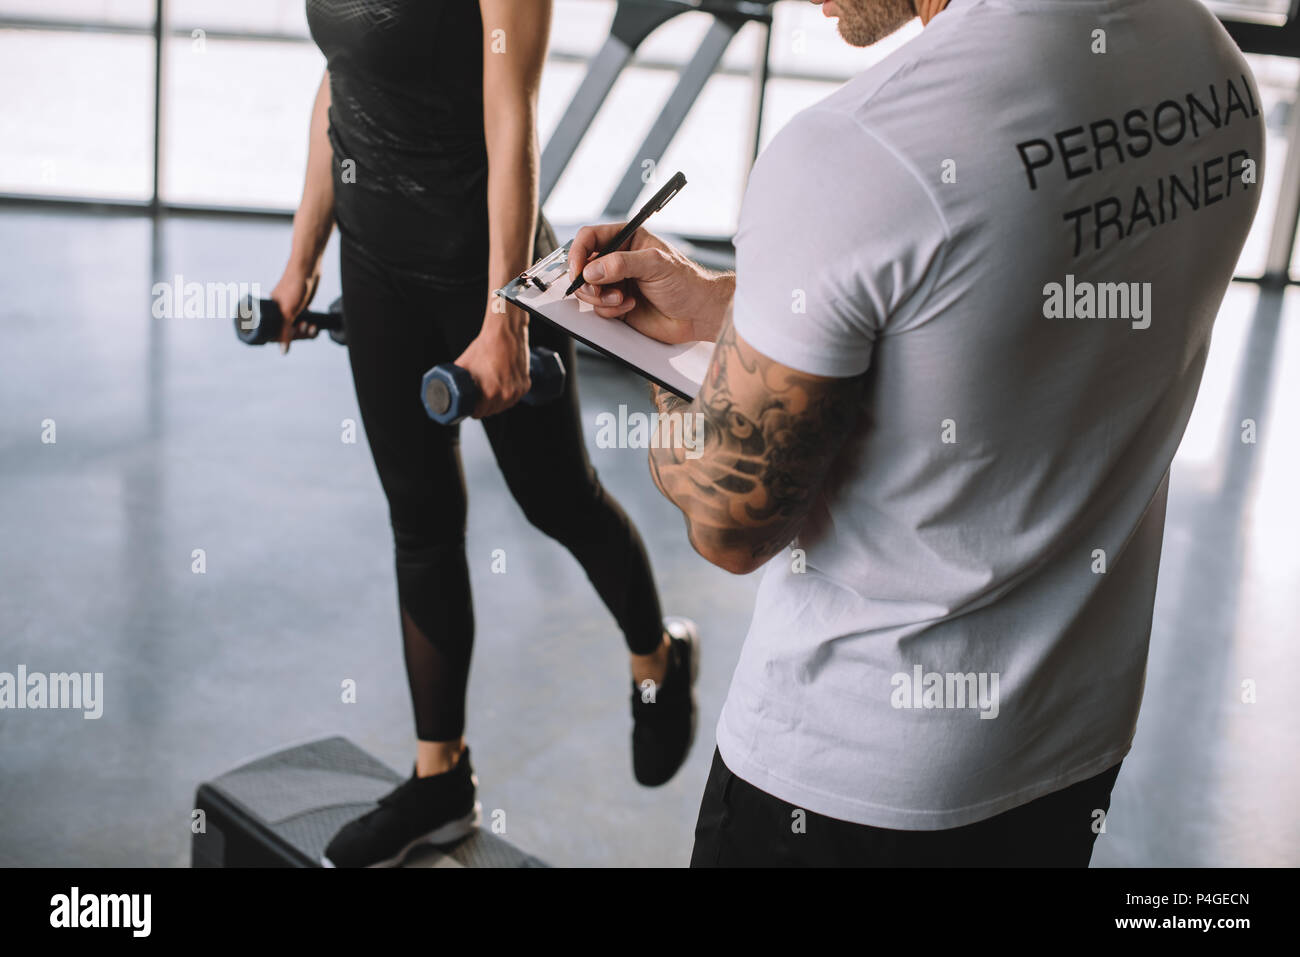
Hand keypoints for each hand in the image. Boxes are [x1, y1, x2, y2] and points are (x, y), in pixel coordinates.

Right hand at [269, 261, 322, 354]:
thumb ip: (285, 332)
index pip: (275, 335)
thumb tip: (283, 351)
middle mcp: (277, 312)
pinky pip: (303, 322)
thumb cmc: (294, 286)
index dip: (285, 340)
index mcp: (269, 312)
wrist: (307, 268)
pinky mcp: (300, 306)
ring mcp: (289, 309)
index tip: (294, 337)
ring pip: (297, 329)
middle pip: (287, 333)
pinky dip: (310, 326)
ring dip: (306, 331)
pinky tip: (314, 323)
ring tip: (312, 326)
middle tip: (305, 327)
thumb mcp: (289, 312)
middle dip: (299, 335)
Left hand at [453, 306, 530, 417]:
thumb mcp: (463, 364)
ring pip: (504, 406)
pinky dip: (509, 394)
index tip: (471, 406)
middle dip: (484, 407)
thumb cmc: (486, 347)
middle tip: (479, 398)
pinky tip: (503, 386)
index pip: (479, 414)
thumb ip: (455, 380)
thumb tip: (446, 386)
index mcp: (490, 393)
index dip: (472, 410)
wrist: (505, 334)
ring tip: (491, 391)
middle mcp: (505, 395)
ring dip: (497, 403)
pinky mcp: (525, 385)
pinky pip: (515, 397)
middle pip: (491, 411)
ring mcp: (517, 391)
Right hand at [566, 224, 732, 343]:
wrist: (698, 313)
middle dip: (587, 282)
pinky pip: (598, 308)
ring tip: (621, 300)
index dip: (579, 253)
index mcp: (627, 240)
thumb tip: (593, 270)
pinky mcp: (618, 305)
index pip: (590, 238)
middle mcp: (618, 260)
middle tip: (599, 291)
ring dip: (600, 298)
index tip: (578, 270)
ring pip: (588, 290)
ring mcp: (616, 283)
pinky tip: (629, 307)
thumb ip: (622, 264)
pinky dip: (609, 311)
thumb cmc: (686, 282)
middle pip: (583, 266)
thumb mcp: (656, 264)